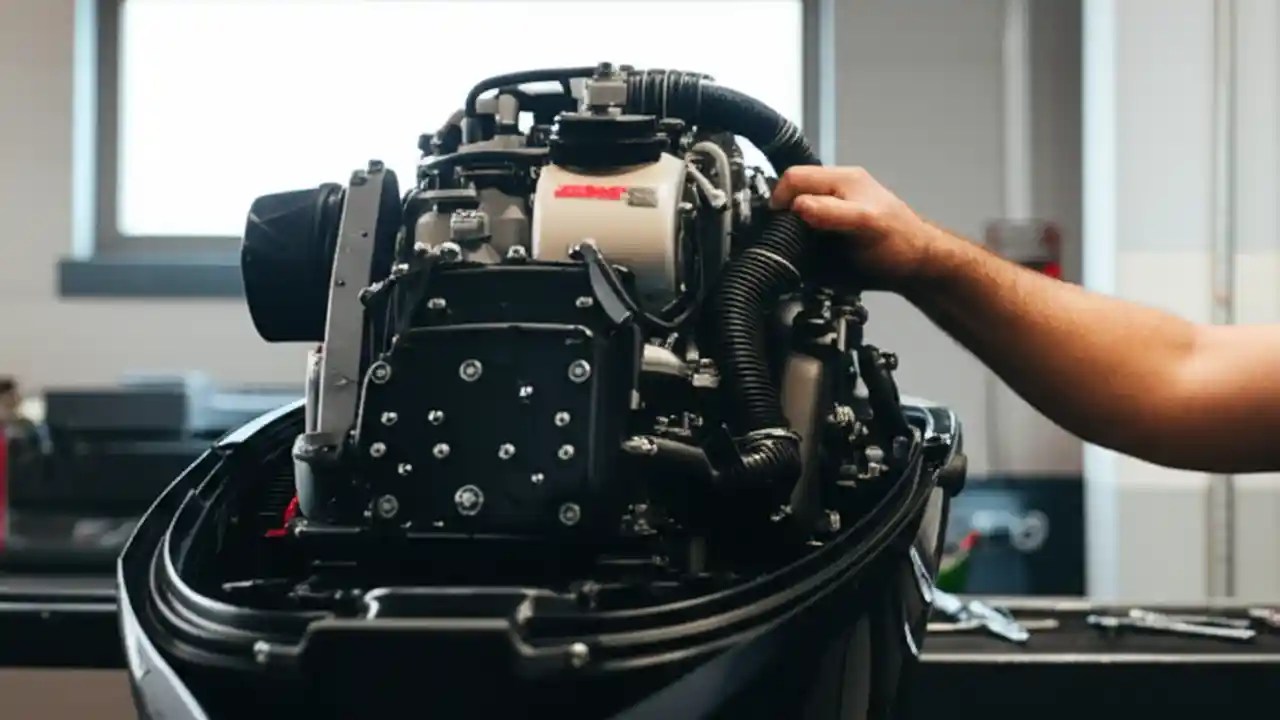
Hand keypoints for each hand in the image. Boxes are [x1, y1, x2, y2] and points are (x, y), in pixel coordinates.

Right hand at [770, 166, 932, 289]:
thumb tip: (797, 205)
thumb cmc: (900, 244)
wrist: (919, 265)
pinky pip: (810, 222)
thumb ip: (831, 213)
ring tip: (794, 242)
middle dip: (784, 211)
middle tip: (783, 236)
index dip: (780, 199)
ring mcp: (838, 204)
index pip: (795, 178)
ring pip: (799, 206)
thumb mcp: (864, 224)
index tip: (776, 225)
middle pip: (794, 190)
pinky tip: (808, 246)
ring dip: (793, 224)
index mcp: (843, 179)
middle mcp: (838, 187)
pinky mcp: (838, 222)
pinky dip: (803, 233)